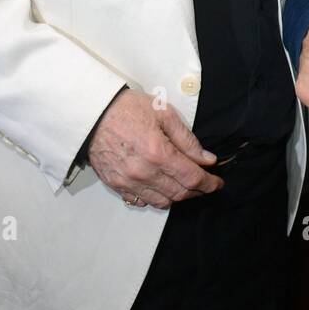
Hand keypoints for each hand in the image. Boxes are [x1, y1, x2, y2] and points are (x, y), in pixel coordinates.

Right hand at [87, 88, 222, 208]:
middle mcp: (144, 173)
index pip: (192, 178)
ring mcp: (128, 182)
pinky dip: (155, 198)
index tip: (217, 182)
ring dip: (178, 197)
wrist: (91, 113)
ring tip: (185, 186)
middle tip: (205, 184)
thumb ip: (187, 140)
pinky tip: (161, 187)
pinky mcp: (116, 185)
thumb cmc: (127, 108)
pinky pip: (141, 201)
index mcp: (158, 153)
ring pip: (162, 201)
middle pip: (180, 193)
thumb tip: (207, 159)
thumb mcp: (164, 113)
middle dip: (197, 191)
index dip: (209, 183)